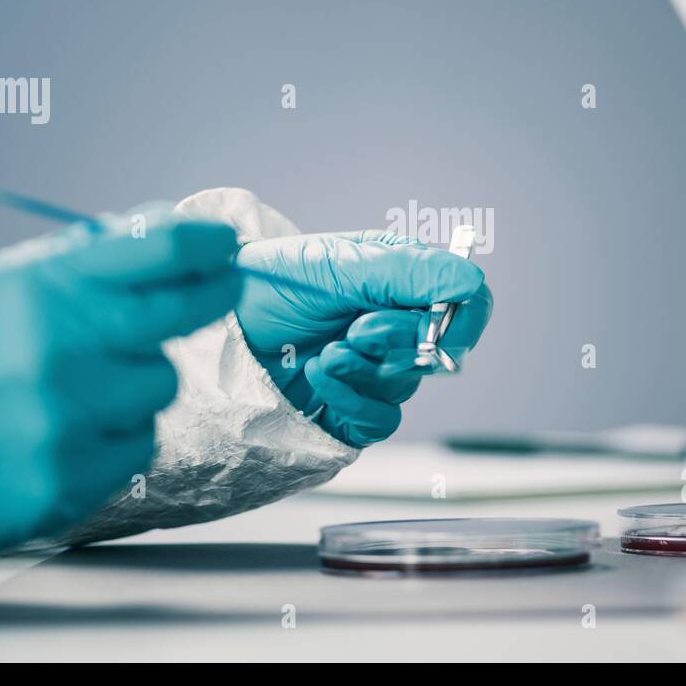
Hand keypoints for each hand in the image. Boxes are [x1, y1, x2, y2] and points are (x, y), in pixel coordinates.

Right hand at [0, 218, 241, 564]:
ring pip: (161, 384)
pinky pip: (140, 444)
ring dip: (135, 383)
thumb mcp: (1, 285)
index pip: (158, 246)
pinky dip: (115, 439)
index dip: (207, 243)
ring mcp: (68, 415)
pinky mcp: (70, 478)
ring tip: (73, 390)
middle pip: (182, 312)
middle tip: (222, 287)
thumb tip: (176, 233)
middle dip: (210, 295)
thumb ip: (86, 260)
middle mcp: (61, 345)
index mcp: (42, 286)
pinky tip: (61, 436)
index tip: (226, 245)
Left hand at [234, 231, 492, 446]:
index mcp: (400, 278)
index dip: (462, 318)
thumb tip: (470, 281)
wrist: (215, 330)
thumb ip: (407, 273)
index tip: (436, 325)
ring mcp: (375, 369)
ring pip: (410, 384)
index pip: (467, 301)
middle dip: (397, 341)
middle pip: (441, 348)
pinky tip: (319, 377)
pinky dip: (353, 400)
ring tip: (325, 353)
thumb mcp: (338, 266)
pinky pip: (383, 419)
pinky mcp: (354, 409)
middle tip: (356, 329)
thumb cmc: (266, 283)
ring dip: (365, 369)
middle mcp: (395, 323)